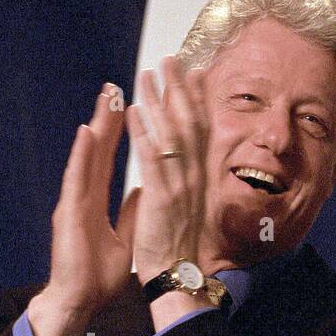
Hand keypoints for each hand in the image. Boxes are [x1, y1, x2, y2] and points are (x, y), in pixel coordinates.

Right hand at [28, 83, 135, 335]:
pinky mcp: (69, 214)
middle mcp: (84, 195)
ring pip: (87, 158)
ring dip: (95, 127)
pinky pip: (77, 180)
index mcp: (96, 200)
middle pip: (98, 150)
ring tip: (103, 99)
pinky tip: (86, 133)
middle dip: (106, 118)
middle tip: (114, 86)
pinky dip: (81, 156)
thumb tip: (143, 190)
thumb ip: (131, 212)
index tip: (128, 102)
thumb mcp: (124, 237)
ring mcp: (75, 202)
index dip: (119, 131)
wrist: (79, 301)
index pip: (110, 157)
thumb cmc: (96, 275)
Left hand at [125, 56, 208, 283]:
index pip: (201, 130)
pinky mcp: (161, 198)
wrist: (178, 276)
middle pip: (189, 123)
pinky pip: (151, 158)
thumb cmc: (179, 246)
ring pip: (171, 134)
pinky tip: (134, 111)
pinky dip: (143, 132)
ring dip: (158, 101)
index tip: (194, 72)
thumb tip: (187, 164)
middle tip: (170, 60)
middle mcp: (193, 177)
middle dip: (179, 89)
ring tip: (147, 75)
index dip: (197, 99)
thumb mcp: (189, 207)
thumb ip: (187, 182)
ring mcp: (179, 186)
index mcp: (198, 178)